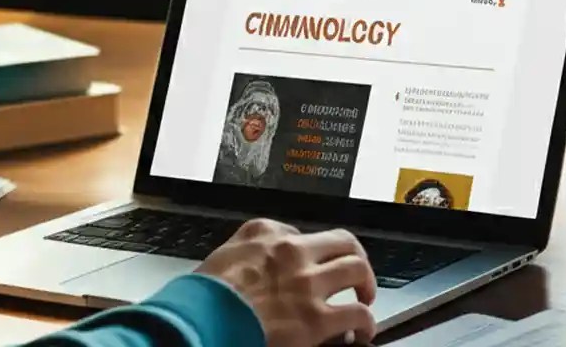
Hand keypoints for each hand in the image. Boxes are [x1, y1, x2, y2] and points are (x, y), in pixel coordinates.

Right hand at [196, 218, 377, 346]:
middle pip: (345, 243)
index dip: (319, 250)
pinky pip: (356, 315)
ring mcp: (308, 286)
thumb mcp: (225, 253)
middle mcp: (295, 253)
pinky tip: (361, 331)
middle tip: (356, 277)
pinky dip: (364, 323)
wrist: (199, 322)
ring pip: (357, 270)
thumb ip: (250, 245)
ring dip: (366, 286)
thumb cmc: (204, 295)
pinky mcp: (315, 320)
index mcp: (271, 236)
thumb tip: (266, 250)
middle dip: (356, 258)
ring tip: (363, 301)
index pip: (307, 233)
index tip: (320, 263)